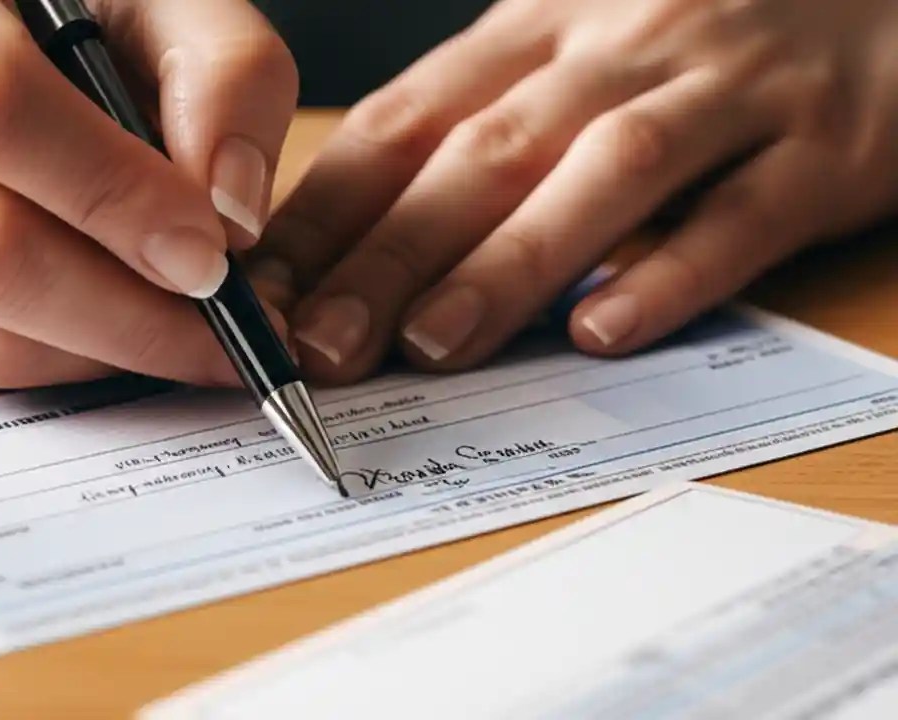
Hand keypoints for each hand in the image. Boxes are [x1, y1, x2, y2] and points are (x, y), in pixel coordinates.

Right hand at [0, 0, 295, 387]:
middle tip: (226, 337)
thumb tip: (233, 215)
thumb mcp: (153, 5)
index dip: (113, 196)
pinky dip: (60, 365)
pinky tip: (113, 329)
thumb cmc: (55, 18)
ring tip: (184, 338)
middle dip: (125, 314)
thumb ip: (222, 75)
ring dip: (102, 353)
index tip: (212, 257)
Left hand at [253, 0, 897, 384]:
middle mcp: (620, 46)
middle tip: (319, 343)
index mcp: (537, 26)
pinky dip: (670, 274)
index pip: (408, 120)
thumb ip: (476, 126)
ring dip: (509, 264)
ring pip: (602, 174)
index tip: (264, 289)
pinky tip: (605, 330)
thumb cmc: (693, 34)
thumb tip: (351, 241)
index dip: (329, 208)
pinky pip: (742, 215)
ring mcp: (726, 90)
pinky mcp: (824, 145)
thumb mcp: (570, 46)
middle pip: (485, 152)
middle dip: (392, 253)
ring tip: (434, 346)